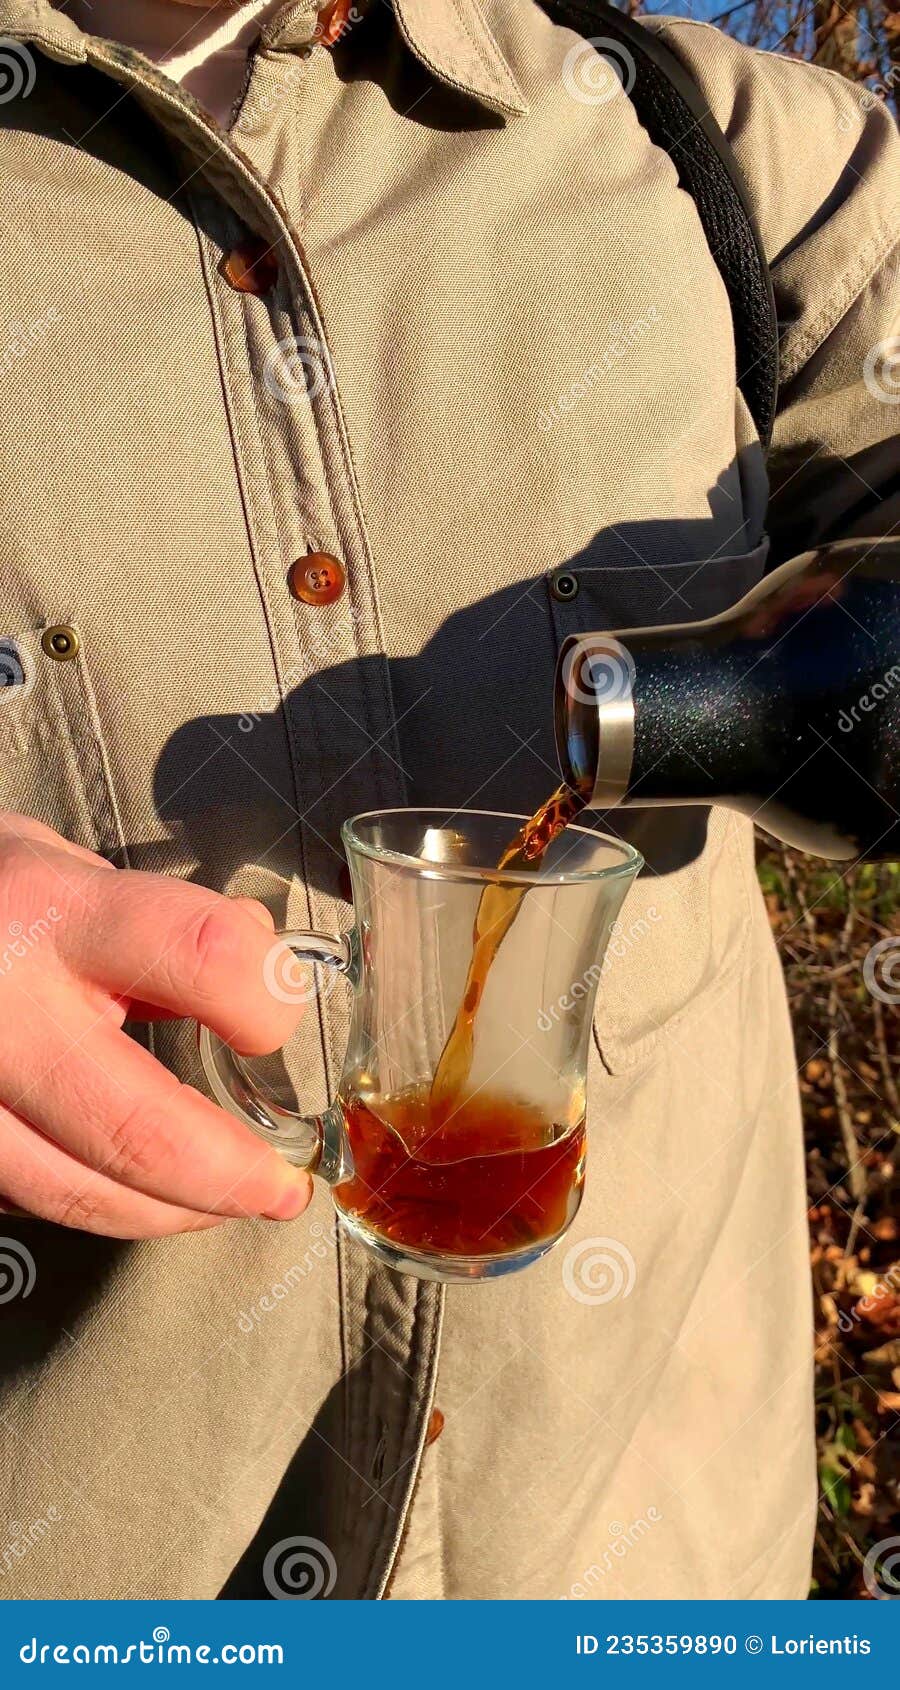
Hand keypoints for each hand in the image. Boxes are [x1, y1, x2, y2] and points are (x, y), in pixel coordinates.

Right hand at [0, 813, 311, 1236]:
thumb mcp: (58, 864)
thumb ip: (160, 915)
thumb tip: (261, 956)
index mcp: (50, 913)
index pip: (203, 955)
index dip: (265, 999)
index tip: (277, 1022)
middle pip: (140, 1127)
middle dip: (233, 1176)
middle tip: (282, 1189)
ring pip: (76, 1190)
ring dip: (169, 1212)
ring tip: (222, 1202)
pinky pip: (22, 1197)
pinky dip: (89, 1202)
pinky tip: (127, 1188)